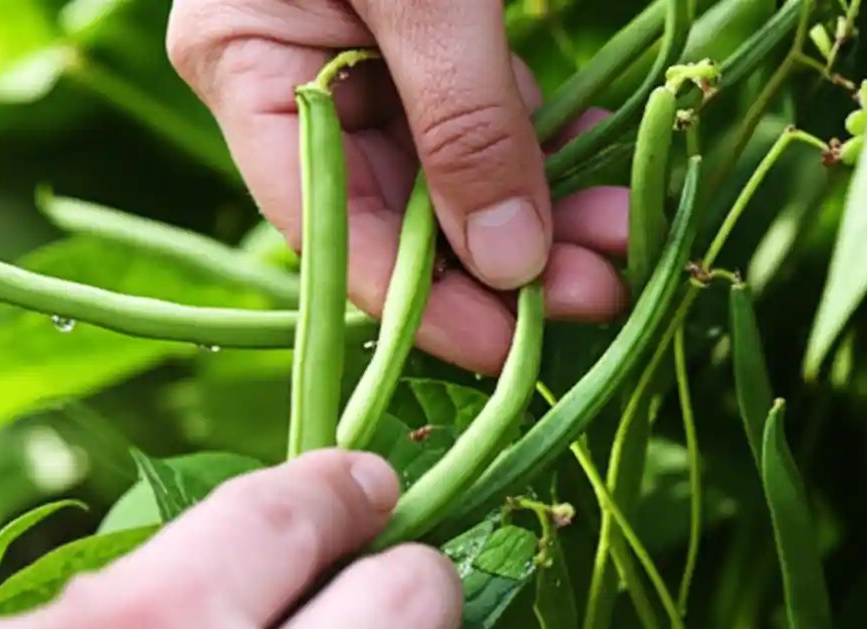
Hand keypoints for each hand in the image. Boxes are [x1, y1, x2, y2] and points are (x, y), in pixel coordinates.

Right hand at [166, 0, 631, 374]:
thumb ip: (463, 120)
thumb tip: (511, 268)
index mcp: (241, 62)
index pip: (325, 223)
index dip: (413, 301)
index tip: (507, 349)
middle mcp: (290, 75)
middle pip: (394, 212)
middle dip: (499, 263)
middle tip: (599, 293)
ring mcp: (359, 60)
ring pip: (450, 178)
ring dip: (539, 217)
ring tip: (625, 246)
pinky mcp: (426, 42)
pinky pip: (484, 121)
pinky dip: (544, 154)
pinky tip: (604, 184)